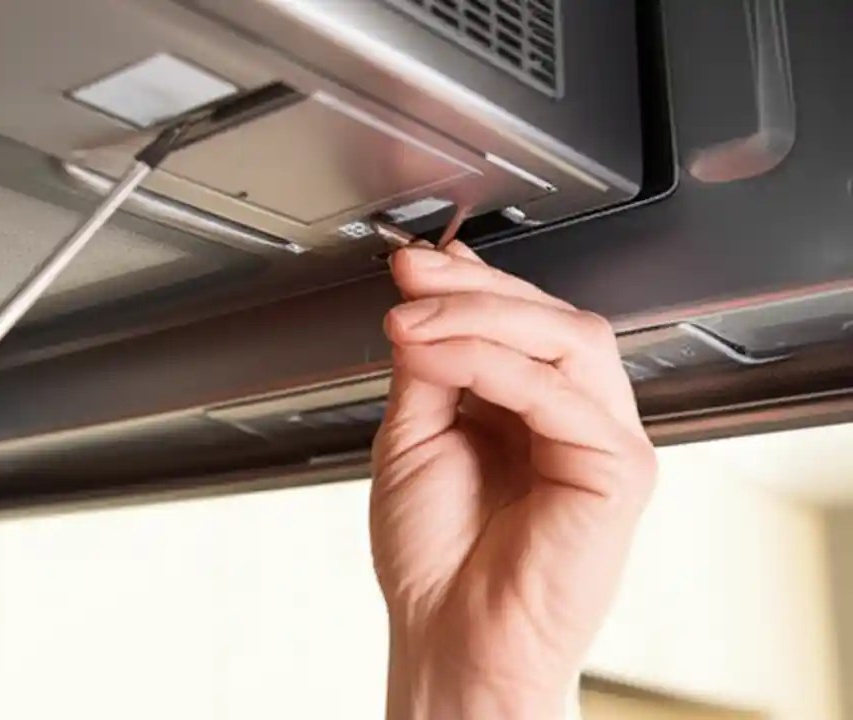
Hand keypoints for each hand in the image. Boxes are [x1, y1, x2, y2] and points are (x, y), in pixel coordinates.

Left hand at [371, 244, 656, 718]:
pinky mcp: (617, 468)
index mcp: (532, 406)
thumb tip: (423, 301)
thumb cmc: (434, 556)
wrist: (447, 635)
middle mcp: (575, 417)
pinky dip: (493, 363)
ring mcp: (603, 439)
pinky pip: (560, 392)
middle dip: (472, 289)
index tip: (411, 264)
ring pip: (567, 337)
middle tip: (409, 280)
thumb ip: (427, 367)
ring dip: (479, 317)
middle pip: (552, 316)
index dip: (470, 281)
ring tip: (410, 322)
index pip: (521, 319)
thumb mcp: (414, 436)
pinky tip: (438, 356)